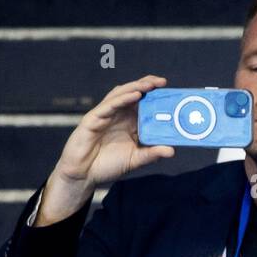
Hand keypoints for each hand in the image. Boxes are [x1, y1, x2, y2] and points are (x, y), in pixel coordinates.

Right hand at [36, 76, 173, 225]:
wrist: (84, 174)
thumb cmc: (108, 165)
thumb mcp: (135, 160)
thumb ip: (152, 154)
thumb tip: (172, 150)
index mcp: (129, 123)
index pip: (143, 104)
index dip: (154, 96)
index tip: (170, 91)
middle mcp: (118, 115)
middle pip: (133, 94)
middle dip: (147, 86)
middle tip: (162, 82)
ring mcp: (106, 115)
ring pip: (121, 95)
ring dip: (136, 88)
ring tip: (150, 84)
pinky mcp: (94, 118)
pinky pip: (109, 106)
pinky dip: (122, 99)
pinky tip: (135, 95)